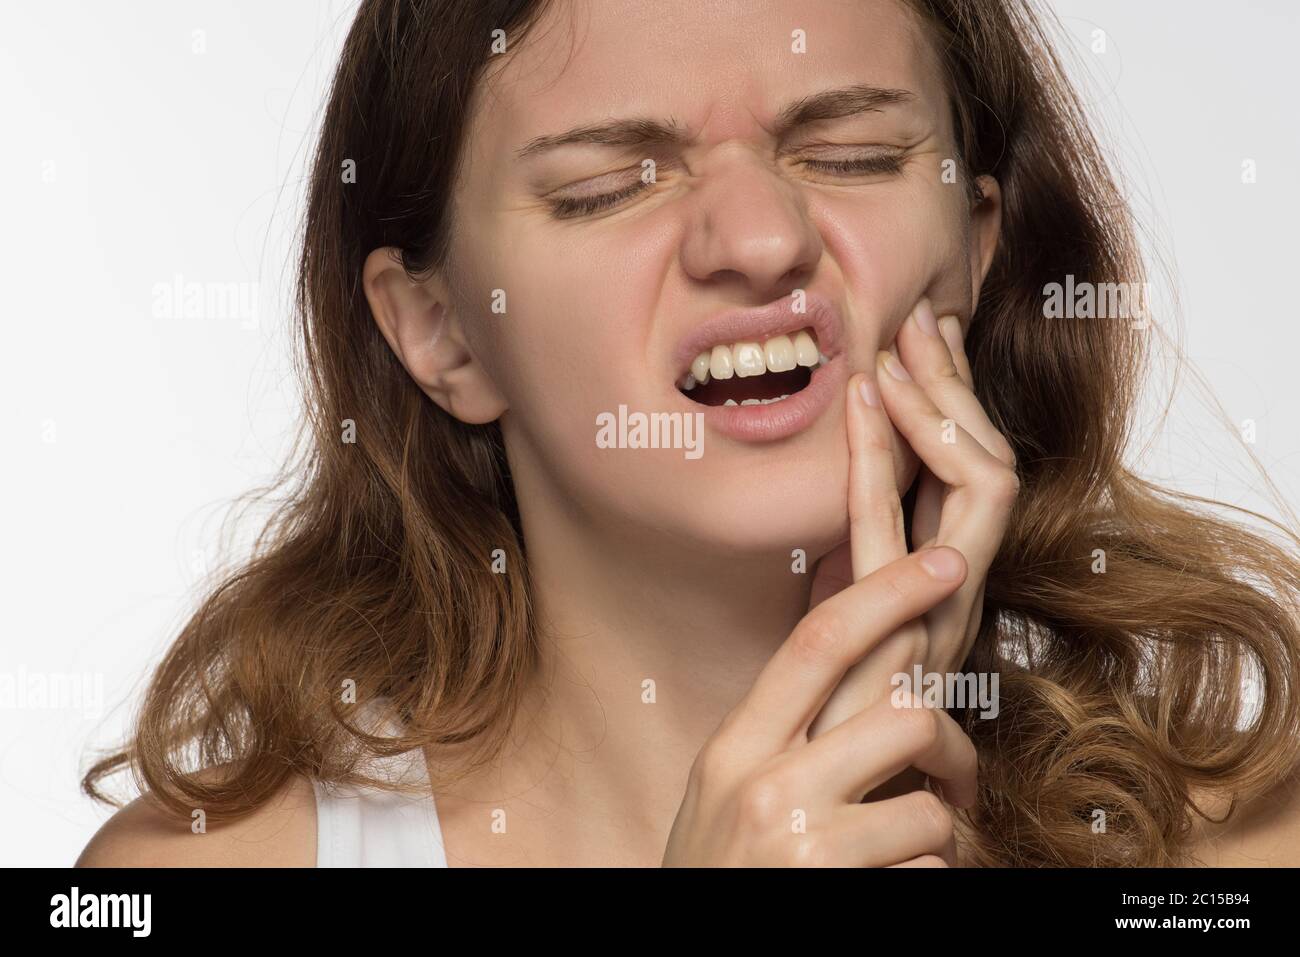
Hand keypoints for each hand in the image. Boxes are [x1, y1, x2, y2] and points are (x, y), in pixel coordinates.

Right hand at [662, 548, 977, 865]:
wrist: (684, 956)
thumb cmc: (721, 872)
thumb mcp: (728, 790)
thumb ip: (784, 729)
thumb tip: (865, 653)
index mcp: (734, 748)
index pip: (817, 642)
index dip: (887, 591)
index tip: (943, 563)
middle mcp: (763, 787)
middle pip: (902, 713)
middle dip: (949, 746)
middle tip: (955, 774)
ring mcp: (801, 847)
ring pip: (929, 811)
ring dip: (933, 841)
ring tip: (899, 862)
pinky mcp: (839, 896)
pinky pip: (930, 875)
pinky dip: (923, 887)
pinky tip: (883, 895)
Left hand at [807, 297, 1019, 738]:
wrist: (833, 808)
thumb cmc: (825, 717)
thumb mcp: (843, 621)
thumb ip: (856, 566)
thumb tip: (844, 504)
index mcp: (943, 582)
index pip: (970, 475)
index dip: (955, 404)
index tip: (924, 340)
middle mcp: (955, 590)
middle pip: (988, 466)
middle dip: (959, 386)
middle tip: (925, 318)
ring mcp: (940, 612)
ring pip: (978, 487)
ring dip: (941, 407)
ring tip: (900, 348)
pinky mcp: (904, 635)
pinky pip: (905, 533)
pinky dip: (888, 462)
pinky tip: (866, 406)